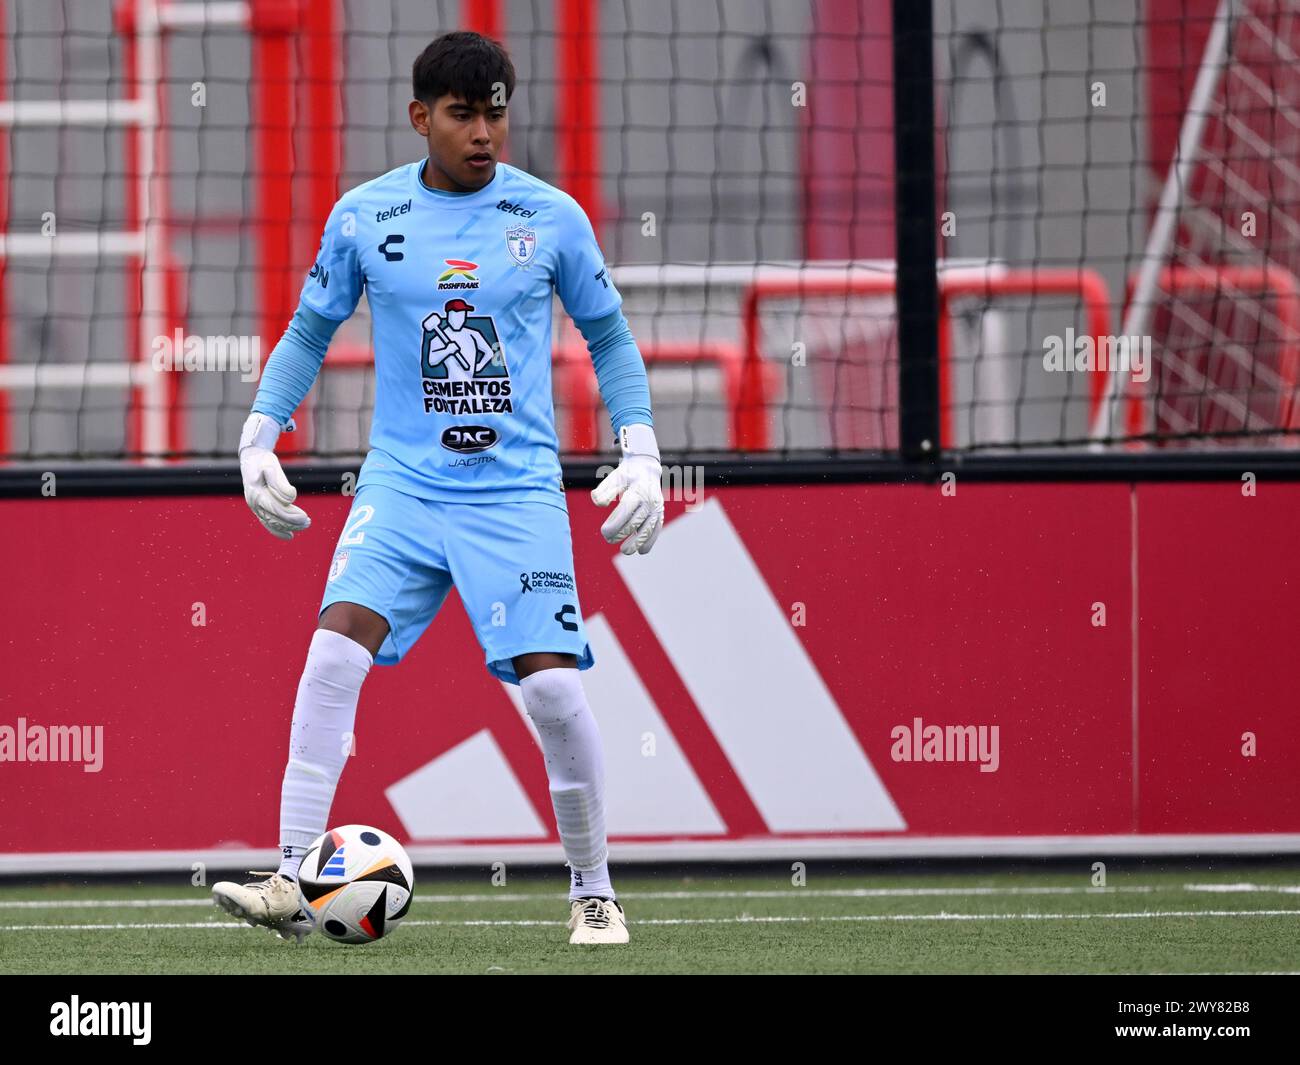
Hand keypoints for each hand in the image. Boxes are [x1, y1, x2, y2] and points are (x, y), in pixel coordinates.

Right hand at [239, 412, 310, 540]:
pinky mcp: (258, 508)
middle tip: (308, 522)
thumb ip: (280, 484)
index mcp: (256, 494)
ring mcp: (255, 507)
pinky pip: (268, 523)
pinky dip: (278, 530)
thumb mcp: (271, 467)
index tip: (305, 517)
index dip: (291, 516)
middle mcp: (254, 503)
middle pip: (275, 519)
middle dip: (293, 523)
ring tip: (305, 525)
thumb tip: (291, 499)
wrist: (251, 458)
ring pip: (273, 523)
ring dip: (289, 526)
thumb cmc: (263, 461)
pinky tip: (290, 536)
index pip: (276, 510)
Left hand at [591, 424, 663, 555]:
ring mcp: (656, 508)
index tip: (604, 532)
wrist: (647, 468)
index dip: (615, 523)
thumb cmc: (627, 474)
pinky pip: (656, 529)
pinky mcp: (660, 513)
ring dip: (637, 542)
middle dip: (621, 533)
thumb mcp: (614, 477)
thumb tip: (597, 503)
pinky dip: (650, 541)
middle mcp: (649, 500)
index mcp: (637, 490)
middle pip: (635, 521)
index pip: (626, 510)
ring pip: (648, 528)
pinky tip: (642, 551)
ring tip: (625, 551)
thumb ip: (604, 490)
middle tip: (608, 539)